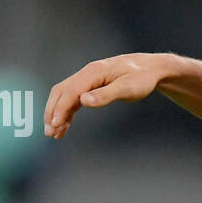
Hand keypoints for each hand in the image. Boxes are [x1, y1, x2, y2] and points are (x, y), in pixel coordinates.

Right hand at [43, 53, 168, 137]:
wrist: (152, 69)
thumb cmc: (142, 78)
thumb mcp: (128, 88)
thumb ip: (106, 95)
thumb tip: (83, 101)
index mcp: (94, 72)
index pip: (70, 91)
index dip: (60, 108)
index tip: (54, 125)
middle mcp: (87, 73)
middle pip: (62, 92)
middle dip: (53, 111)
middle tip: (49, 132)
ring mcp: (88, 79)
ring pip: (65, 95)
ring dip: (57, 113)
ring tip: (54, 133)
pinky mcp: (92, 85)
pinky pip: (74, 98)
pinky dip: (67, 111)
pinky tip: (65, 125)